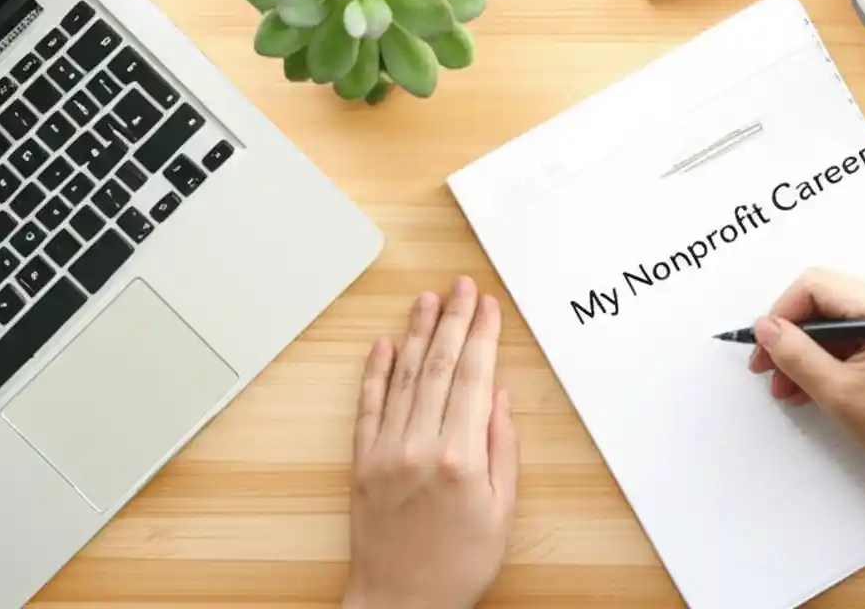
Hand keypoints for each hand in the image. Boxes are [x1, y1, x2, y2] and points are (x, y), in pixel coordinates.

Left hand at [344, 277, 517, 608]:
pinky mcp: (362, 461)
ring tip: (428, 300)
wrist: (402, 602)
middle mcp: (419, 445)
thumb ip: (502, 448)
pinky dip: (377, 371)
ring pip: (405, 376)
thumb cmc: (457, 565)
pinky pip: (369, 405)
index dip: (483, 335)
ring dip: (418, 333)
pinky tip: (387, 344)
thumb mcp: (502, 511)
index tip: (488, 306)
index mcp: (461, 457)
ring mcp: (386, 450)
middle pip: (441, 366)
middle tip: (461, 287)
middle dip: (454, 320)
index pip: (475, 377)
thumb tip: (500, 398)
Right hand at [747, 268, 864, 485]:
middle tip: (767, 371)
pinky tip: (807, 388)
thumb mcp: (839, 393)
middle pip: (823, 301)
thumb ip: (796, 354)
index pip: (817, 286)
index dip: (782, 313)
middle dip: (790, 336)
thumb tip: (763, 327)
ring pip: (832, 322)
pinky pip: (849, 337)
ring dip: (804, 352)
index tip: (763, 350)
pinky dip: (825, 359)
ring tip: (785, 389)